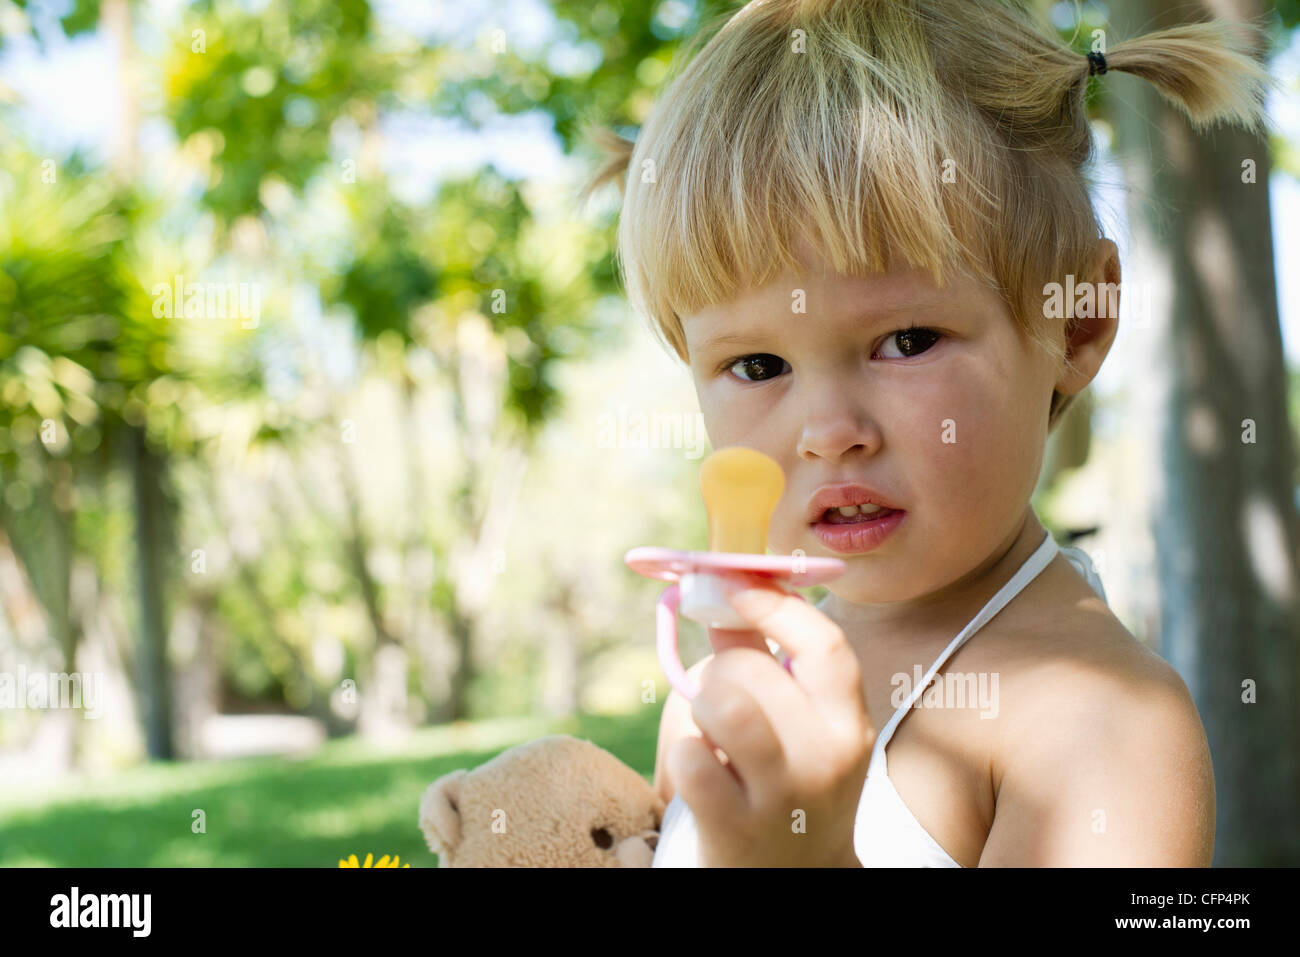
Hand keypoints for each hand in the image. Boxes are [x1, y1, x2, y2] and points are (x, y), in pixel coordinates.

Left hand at [667, 572, 875, 866]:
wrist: (798, 878)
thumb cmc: (791, 785)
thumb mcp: (800, 724)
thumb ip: (762, 653)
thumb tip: (719, 586)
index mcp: (849, 722)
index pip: (824, 643)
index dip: (773, 604)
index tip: (734, 585)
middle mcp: (828, 756)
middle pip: (752, 669)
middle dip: (721, 671)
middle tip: (722, 697)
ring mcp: (784, 796)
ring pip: (722, 703)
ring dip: (702, 709)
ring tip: (714, 733)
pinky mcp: (736, 828)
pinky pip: (690, 757)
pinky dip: (685, 755)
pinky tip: (706, 773)